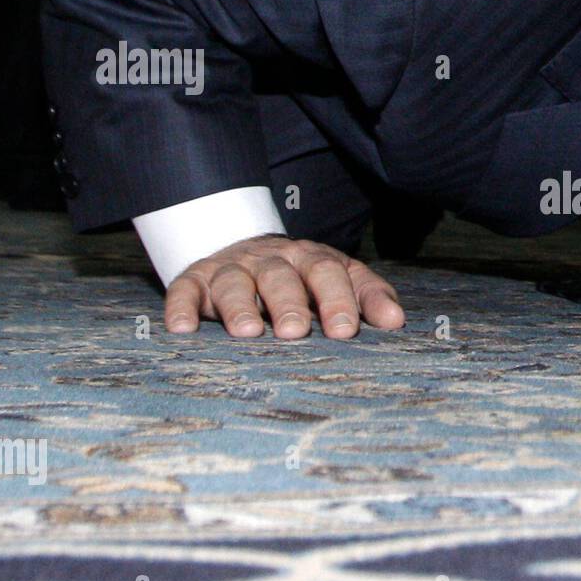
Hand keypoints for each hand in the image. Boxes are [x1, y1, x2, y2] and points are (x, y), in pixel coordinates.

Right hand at [164, 235, 404, 338]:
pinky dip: (182, 307)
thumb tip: (398, 322)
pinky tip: (183, 329)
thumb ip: (368, 297)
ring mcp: (231, 268)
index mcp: (310, 259)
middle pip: (280, 276)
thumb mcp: (338, 279)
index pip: (328, 273)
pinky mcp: (194, 279)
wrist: (245, 247)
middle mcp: (270, 260)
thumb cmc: (302, 277)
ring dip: (239, 306)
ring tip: (248, 333)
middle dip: (289, 303)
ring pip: (234, 282)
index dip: (338, 300)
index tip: (346, 331)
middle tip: (296, 333)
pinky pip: (184, 290)